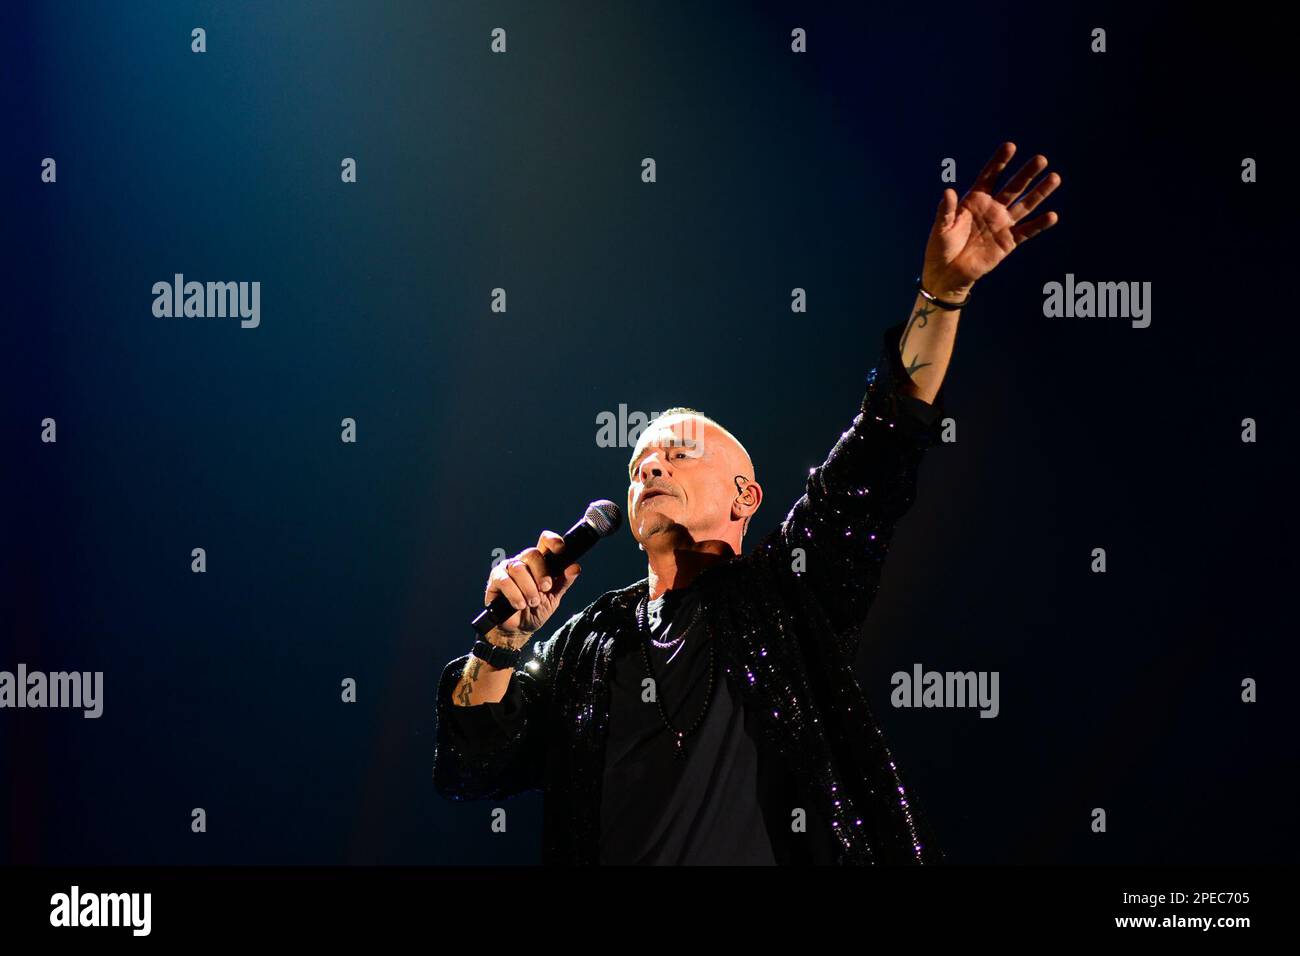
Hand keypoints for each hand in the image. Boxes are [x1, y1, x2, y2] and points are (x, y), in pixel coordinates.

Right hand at [483, 530, 581, 648]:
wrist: (519, 629)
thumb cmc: (536, 610)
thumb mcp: (554, 597)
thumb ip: (564, 581)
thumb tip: (575, 567)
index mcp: (539, 563)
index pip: (545, 542)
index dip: (552, 541)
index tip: (560, 549)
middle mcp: (523, 562)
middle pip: (532, 553)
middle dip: (541, 573)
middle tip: (545, 589)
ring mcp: (508, 569)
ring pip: (519, 568)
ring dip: (528, 588)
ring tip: (532, 602)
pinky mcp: (495, 579)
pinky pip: (505, 580)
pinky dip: (515, 594)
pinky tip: (519, 605)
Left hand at [922, 141, 1060, 296]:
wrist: (947, 274)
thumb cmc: (940, 248)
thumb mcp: (940, 228)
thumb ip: (946, 210)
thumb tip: (947, 191)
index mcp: (974, 200)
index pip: (990, 176)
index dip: (1000, 162)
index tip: (1011, 146)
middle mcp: (992, 208)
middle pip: (1012, 187)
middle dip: (1026, 173)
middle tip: (1041, 159)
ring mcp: (1002, 224)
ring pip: (1025, 205)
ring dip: (1039, 192)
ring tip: (1055, 178)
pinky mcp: (1008, 241)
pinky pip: (1027, 231)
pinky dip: (1039, 224)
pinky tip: (1052, 216)